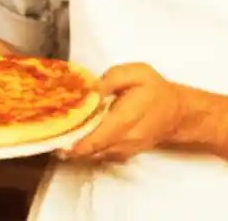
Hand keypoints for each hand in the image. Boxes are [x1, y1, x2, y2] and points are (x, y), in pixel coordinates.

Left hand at [61, 63, 183, 163]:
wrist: (176, 112)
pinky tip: (76, 138)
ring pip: (95, 155)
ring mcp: (126, 150)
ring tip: (59, 136)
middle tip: (51, 136)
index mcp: (127, 118)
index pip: (98, 137)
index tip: (57, 138)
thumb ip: (111, 78)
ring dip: (76, 149)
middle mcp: (126, 139)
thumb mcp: (136, 72)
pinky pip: (102, 155)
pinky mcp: (124, 154)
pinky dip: (87, 149)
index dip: (75, 142)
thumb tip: (91, 90)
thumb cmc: (155, 90)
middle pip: (92, 150)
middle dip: (69, 145)